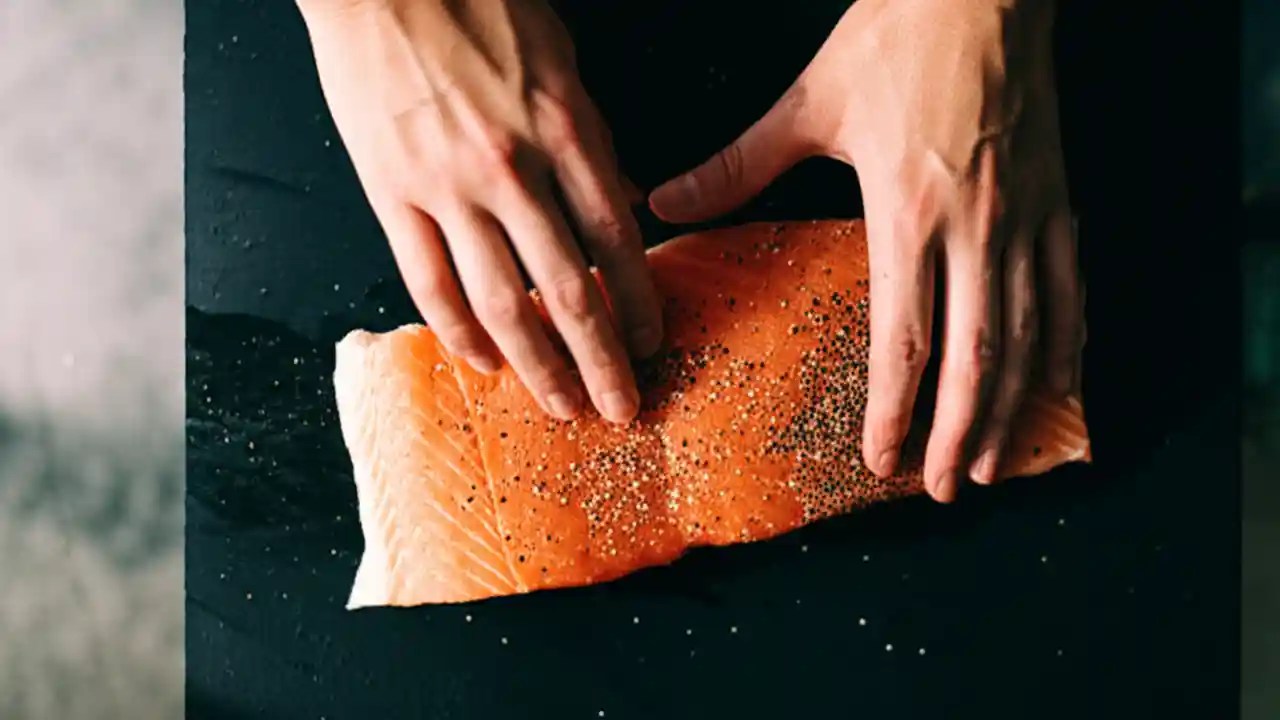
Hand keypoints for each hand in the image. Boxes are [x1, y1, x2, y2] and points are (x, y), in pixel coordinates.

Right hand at [297, 0, 661, 423]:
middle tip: (623, 407)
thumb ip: (592, 143)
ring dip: (538, 366)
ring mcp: (447, 187)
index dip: (640, 303)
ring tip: (562, 405)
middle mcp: (512, 169)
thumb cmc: (476, 4)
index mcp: (564, 130)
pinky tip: (485, 362)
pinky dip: (460, 331)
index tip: (654, 343)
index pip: (617, 241)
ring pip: (502, 302)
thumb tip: (618, 206)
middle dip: (602, 360)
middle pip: (569, 289)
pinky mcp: (392, 194)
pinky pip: (429, 283)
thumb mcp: (560, 62)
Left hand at [648, 0, 1083, 500]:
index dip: (896, 412)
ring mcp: (1026, 218)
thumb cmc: (896, 36)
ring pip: (1028, 338)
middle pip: (974, 359)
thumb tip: (663, 200)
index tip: (882, 460)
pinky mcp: (1058, 202)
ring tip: (992, 462)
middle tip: (943, 489)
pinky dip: (1067, 346)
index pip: (904, 340)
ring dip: (1011, 408)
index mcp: (906, 211)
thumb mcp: (809, 102)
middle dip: (957, 435)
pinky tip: (1059, 385)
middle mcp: (975, 227)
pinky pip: (1070, 291)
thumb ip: (737, 165)